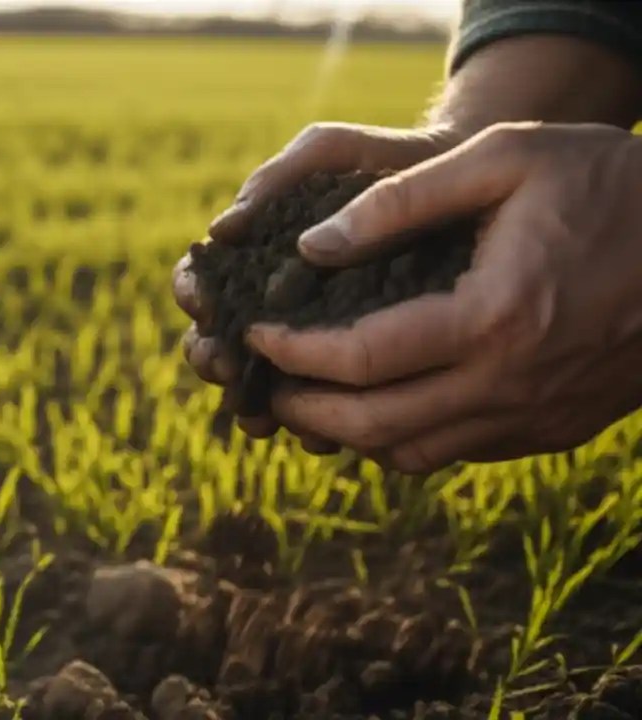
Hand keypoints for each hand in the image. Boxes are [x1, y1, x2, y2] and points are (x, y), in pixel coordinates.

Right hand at [175, 121, 461, 443]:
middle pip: (219, 344)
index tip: (206, 303)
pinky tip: (323, 432)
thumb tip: (222, 230)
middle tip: (226, 364)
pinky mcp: (363, 378)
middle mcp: (279, 305)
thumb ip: (277, 178)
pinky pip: (328, 415)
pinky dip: (317, 427)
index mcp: (258, 253)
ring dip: (254, 406)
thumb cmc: (396, 161)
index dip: (195, 293)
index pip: (204, 279)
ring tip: (265, 414)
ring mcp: (318, 345)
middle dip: (213, 358)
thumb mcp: (334, 153)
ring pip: (265, 390)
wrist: (482, 189)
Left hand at [248, 122, 641, 473]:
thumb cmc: (609, 184)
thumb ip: (401, 201)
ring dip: (350, 434)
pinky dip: (406, 437)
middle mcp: (512, 384)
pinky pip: (460, 452)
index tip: (256, 334)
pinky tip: (382, 403)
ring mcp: (538, 416)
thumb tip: (313, 246)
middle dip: (305, 411)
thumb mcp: (505, 160)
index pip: (360, 359)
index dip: (294, 352)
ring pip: (414, 453)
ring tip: (310, 400)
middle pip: (374, 425)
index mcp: (494, 319)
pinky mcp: (557, 429)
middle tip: (266, 386)